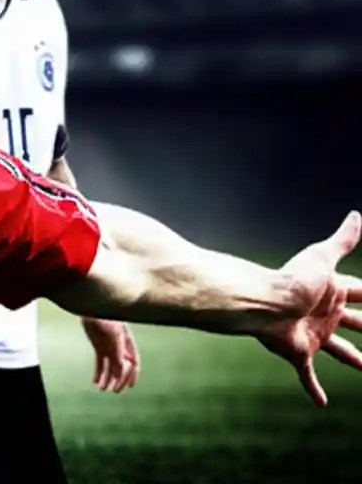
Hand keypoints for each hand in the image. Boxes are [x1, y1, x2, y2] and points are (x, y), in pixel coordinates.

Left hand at [81, 317, 139, 392]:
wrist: (92, 307)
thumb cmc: (106, 318)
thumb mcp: (114, 335)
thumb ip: (118, 352)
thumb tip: (121, 369)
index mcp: (128, 345)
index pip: (133, 363)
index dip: (132, 375)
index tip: (129, 386)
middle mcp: (120, 348)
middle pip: (122, 368)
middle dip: (119, 380)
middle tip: (115, 391)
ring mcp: (109, 348)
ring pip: (110, 368)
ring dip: (108, 379)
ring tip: (102, 389)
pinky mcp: (99, 347)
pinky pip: (100, 363)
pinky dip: (98, 373)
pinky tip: (95, 382)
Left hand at [254, 211, 361, 406]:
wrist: (265, 302)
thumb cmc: (293, 278)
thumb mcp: (323, 257)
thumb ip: (342, 240)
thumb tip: (356, 215)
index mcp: (334, 292)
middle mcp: (326, 314)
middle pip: (358, 323)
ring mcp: (313, 334)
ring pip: (340, 350)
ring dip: (354, 359)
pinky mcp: (299, 352)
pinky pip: (308, 374)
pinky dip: (313, 388)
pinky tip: (321, 403)